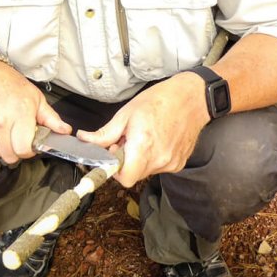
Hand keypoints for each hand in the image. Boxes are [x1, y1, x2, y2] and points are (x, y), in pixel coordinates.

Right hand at [0, 61, 71, 164]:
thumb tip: (65, 131)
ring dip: (1, 146)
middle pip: (8, 155)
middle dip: (15, 150)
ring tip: (3, 129)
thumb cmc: (11, 86)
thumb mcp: (36, 98)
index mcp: (19, 113)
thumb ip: (51, 118)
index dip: (27, 150)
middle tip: (16, 137)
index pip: (23, 149)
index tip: (28, 143)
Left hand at [77, 74, 209, 187]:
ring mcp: (171, 163)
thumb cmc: (159, 101)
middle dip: (126, 161)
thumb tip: (84, 140)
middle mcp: (159, 159)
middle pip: (134, 174)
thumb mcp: (126, 113)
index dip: (115, 170)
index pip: (125, 178)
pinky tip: (157, 139)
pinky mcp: (179, 164)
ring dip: (139, 159)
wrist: (192, 98)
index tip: (115, 154)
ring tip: (144, 136)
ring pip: (146, 171)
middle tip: (127, 140)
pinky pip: (159, 167)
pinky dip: (153, 157)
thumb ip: (105, 134)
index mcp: (144, 146)